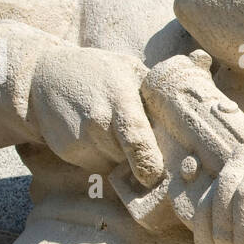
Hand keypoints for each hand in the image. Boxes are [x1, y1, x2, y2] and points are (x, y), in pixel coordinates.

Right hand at [26, 47, 163, 185]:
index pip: (136, 140)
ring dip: (122, 157)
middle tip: (146, 142)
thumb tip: (200, 70)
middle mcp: (98, 124)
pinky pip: (98, 166)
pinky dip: (104, 157)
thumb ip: (159, 85)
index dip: (148, 163)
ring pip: (116, 165)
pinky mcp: (68, 152)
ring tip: (114, 130)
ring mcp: (80, 140)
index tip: (155, 175)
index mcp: (120, 102)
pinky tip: (97, 135)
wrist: (43, 77)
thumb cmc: (98, 72)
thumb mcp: (129, 69)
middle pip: (131, 159)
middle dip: (143, 157)